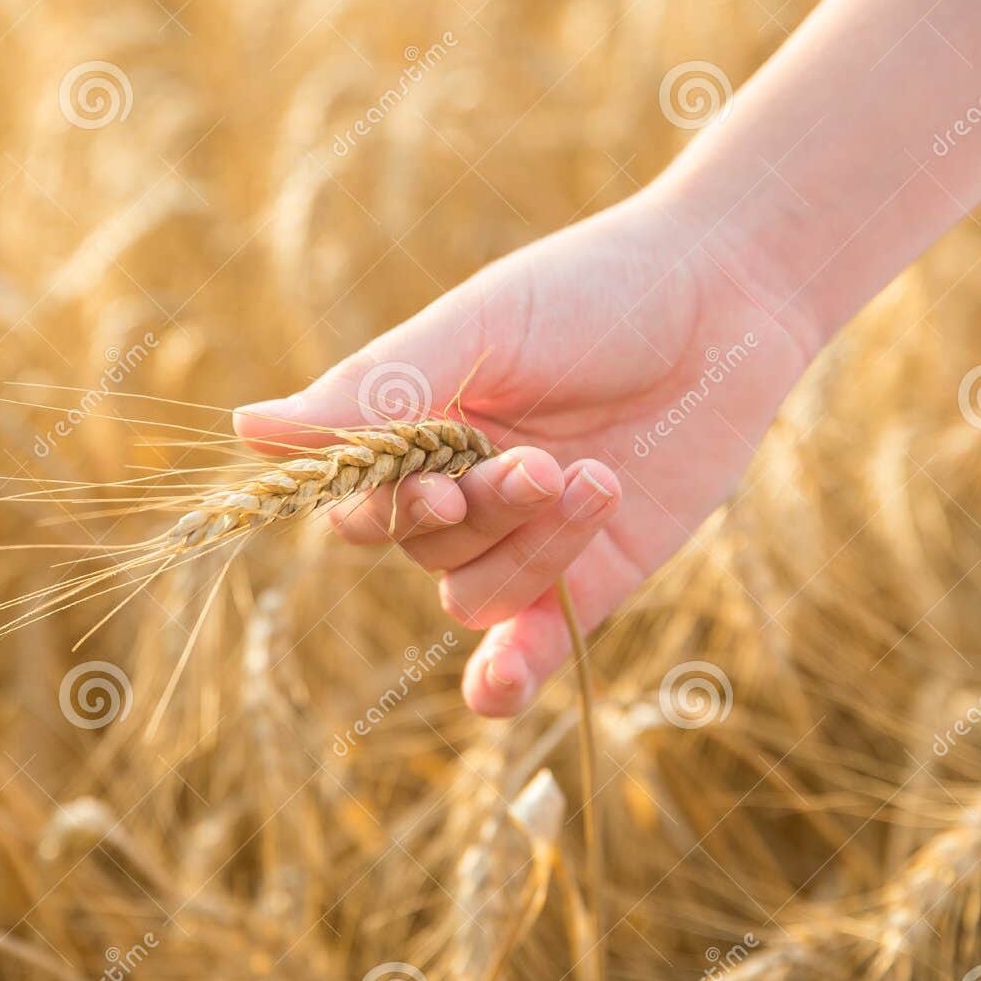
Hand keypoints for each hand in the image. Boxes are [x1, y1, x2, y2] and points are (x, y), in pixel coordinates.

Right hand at [234, 187, 820, 715]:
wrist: (732, 296)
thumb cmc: (595, 290)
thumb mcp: (479, 326)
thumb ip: (374, 386)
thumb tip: (248, 427)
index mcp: (420, 430)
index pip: (359, 503)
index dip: (384, 507)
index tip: (436, 478)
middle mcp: (463, 492)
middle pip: (421, 551)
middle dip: (474, 517)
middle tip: (537, 464)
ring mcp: (528, 540)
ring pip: (475, 594)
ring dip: (529, 551)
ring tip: (593, 479)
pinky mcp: (596, 578)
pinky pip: (532, 647)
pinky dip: (508, 677)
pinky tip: (495, 690)